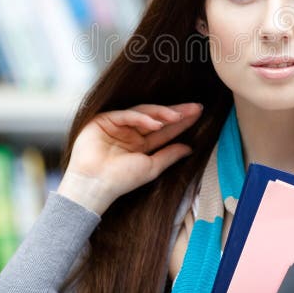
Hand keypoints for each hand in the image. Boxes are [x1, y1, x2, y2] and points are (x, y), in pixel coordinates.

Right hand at [57, 102, 202, 213]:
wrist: (95, 184)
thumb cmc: (121, 181)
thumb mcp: (152, 167)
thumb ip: (169, 155)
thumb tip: (190, 148)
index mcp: (140, 144)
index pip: (164, 130)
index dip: (181, 123)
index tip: (198, 114)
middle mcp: (130, 133)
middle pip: (157, 118)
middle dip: (176, 113)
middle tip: (196, 107)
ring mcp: (117, 125)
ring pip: (144, 113)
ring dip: (162, 114)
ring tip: (178, 117)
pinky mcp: (104, 120)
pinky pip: (127, 115)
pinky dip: (142, 118)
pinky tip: (156, 123)